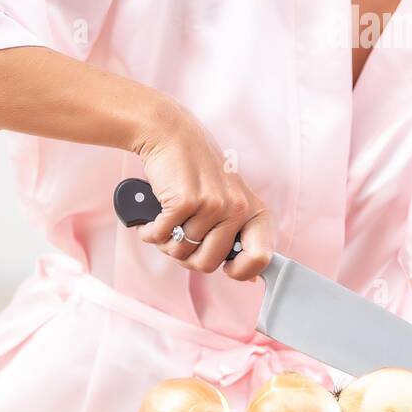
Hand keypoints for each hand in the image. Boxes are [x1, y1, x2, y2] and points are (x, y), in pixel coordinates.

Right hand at [130, 103, 273, 282]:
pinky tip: (152, 218)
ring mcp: (213, 204)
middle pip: (209, 264)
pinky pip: (162, 237)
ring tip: (167, 221)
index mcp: (253, 210)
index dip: (240, 271)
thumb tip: (251, 277)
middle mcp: (238, 208)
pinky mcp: (186, 201)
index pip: (261, 258)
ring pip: (182, 252)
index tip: (225, 266)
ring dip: (166, 242)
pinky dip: (150, 232)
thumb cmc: (196, 172)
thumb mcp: (228, 199)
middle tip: (180, 236)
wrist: (171, 134)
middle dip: (188, 256)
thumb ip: (237, 233)